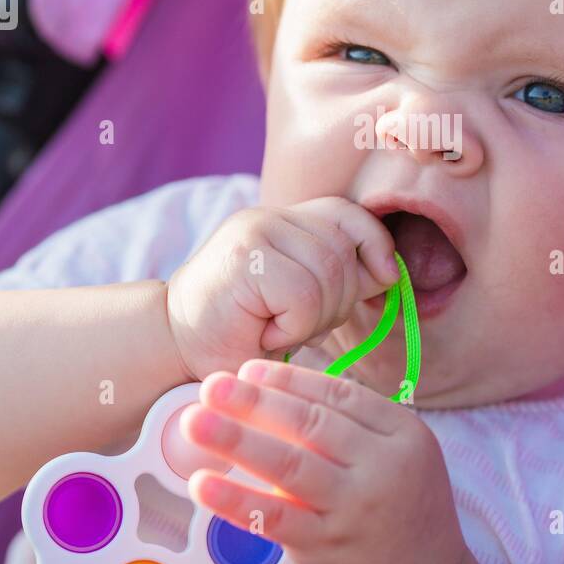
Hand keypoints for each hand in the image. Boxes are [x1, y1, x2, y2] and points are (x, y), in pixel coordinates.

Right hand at [165, 198, 400, 382]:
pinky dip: (294, 326)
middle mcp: (268, 216)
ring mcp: (255, 230)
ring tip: (277, 328)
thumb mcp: (300, 301)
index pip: (347, 213)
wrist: (172, 350)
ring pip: (330, 272)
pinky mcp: (246, 256)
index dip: (374, 242)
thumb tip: (391, 270)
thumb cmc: (239, 333)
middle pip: (343, 249)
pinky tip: (264, 332)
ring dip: (314, 317)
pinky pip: (306, 295)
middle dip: (339, 300)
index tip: (385, 277)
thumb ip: (339, 278)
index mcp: (283, 222)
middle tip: (297, 324)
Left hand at [181, 360, 476, 563]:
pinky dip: (237, 499)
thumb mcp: (402, 452)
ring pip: (289, 465)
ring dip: (237, 439)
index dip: (288, 379)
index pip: (339, 395)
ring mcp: (354, 508)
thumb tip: (280, 388)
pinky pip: (276, 517)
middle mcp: (382, 467)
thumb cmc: (406, 504)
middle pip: (310, 424)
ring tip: (196, 420)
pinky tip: (204, 483)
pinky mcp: (328, 546)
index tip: (248, 369)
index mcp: (403, 433)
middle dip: (255, 401)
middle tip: (212, 384)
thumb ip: (354, 424)